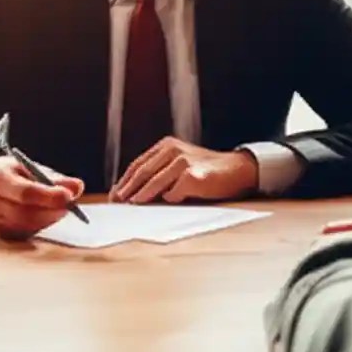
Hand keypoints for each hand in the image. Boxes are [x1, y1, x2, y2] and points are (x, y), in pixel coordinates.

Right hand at [0, 156, 83, 239]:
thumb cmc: (10, 176)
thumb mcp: (28, 168)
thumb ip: (53, 178)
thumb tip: (77, 187)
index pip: (24, 192)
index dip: (48, 196)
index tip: (68, 196)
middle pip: (25, 213)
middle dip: (51, 210)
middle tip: (69, 203)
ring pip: (27, 226)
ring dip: (49, 218)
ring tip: (59, 207)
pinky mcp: (1, 235)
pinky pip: (26, 233)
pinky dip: (41, 225)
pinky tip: (46, 215)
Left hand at [111, 137, 257, 203]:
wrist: (237, 170)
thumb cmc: (206, 172)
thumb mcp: (179, 164)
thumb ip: (160, 173)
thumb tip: (132, 194)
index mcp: (166, 145)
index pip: (138, 164)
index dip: (124, 181)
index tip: (114, 195)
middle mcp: (173, 150)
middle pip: (142, 172)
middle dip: (127, 189)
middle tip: (117, 202)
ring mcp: (183, 161)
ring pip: (154, 181)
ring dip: (141, 196)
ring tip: (132, 206)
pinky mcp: (194, 175)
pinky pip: (174, 191)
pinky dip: (168, 199)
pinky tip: (166, 203)